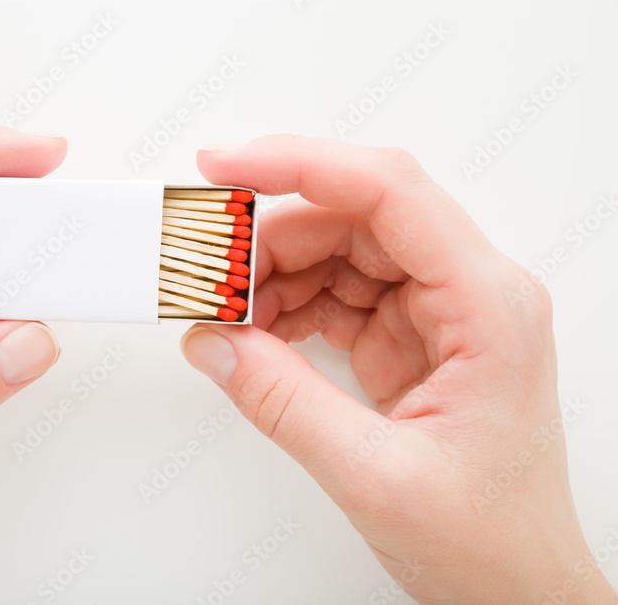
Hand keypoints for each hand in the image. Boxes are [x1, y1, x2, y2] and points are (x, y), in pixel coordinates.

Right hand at [180, 135, 616, 602]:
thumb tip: (213, 342)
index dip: (299, 165)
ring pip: (339, 251)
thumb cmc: (491, 540)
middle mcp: (468, 290)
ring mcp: (438, 311)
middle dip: (271, 238)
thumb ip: (283, 402)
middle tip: (208, 271)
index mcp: (486, 304)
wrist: (517, 587)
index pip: (388, 192)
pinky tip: (255, 334)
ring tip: (226, 315)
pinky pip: (336, 294)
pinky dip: (287, 307)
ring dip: (274, 276)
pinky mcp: (409, 336)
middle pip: (354, 217)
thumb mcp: (375, 476)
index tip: (225, 168)